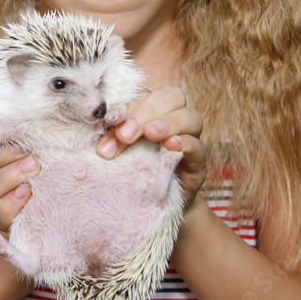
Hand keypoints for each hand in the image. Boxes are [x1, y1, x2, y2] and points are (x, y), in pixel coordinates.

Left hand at [96, 84, 206, 210]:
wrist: (152, 203)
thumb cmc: (133, 169)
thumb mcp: (121, 152)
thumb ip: (114, 141)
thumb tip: (101, 146)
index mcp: (151, 109)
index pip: (144, 95)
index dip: (128, 107)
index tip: (110, 122)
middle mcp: (173, 116)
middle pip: (171, 96)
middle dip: (146, 112)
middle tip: (126, 134)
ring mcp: (190, 136)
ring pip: (191, 116)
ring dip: (168, 123)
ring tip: (152, 133)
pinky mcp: (199, 160)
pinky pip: (198, 145)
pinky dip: (185, 142)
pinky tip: (171, 146)